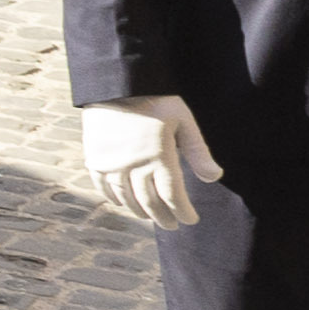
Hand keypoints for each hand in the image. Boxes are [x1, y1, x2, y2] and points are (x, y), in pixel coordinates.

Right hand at [84, 94, 221, 228]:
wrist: (115, 84)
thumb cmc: (155, 100)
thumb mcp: (183, 121)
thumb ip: (198, 151)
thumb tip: (214, 177)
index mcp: (159, 157)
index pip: (172, 196)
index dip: (182, 212)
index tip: (190, 220)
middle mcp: (134, 165)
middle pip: (149, 202)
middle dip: (163, 217)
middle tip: (172, 225)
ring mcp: (112, 163)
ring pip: (126, 198)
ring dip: (139, 211)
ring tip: (149, 216)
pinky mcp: (95, 157)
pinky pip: (103, 186)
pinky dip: (113, 198)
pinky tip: (121, 203)